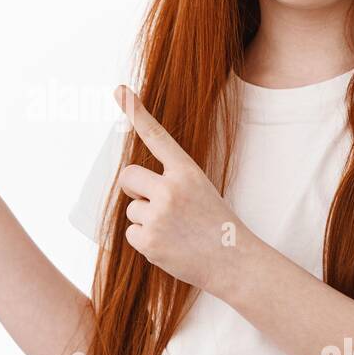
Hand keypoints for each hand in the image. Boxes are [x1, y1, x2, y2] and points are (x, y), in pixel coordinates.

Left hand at [114, 84, 248, 293]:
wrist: (233, 262)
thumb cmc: (216, 225)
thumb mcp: (201, 190)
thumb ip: (171, 181)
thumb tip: (133, 180)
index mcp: (187, 172)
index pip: (156, 136)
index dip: (136, 112)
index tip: (120, 91)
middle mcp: (170, 189)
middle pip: (128, 175)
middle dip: (135, 188)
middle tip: (158, 204)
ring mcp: (158, 215)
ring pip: (130, 209)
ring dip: (145, 219)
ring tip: (174, 231)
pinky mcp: (148, 240)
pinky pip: (131, 233)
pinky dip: (145, 240)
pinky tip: (169, 245)